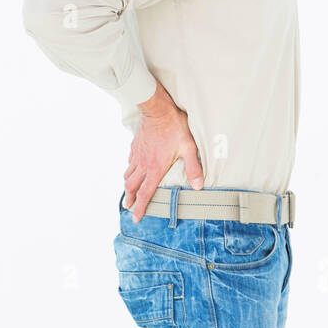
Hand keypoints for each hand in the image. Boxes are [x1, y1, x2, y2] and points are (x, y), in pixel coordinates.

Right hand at [122, 81, 203, 222]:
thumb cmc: (174, 127)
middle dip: (131, 200)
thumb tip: (198, 187)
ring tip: (129, 193)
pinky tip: (131, 171)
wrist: (157, 109)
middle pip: (133, 187)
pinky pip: (129, 162)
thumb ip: (193, 168)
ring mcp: (137, 155)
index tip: (137, 218)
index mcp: (155, 168)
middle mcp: (143, 164)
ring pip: (128, 175)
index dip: (141, 208)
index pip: (146, 193)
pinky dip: (129, 170)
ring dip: (128, 186)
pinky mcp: (135, 145)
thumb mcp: (189, 147)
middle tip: (129, 208)